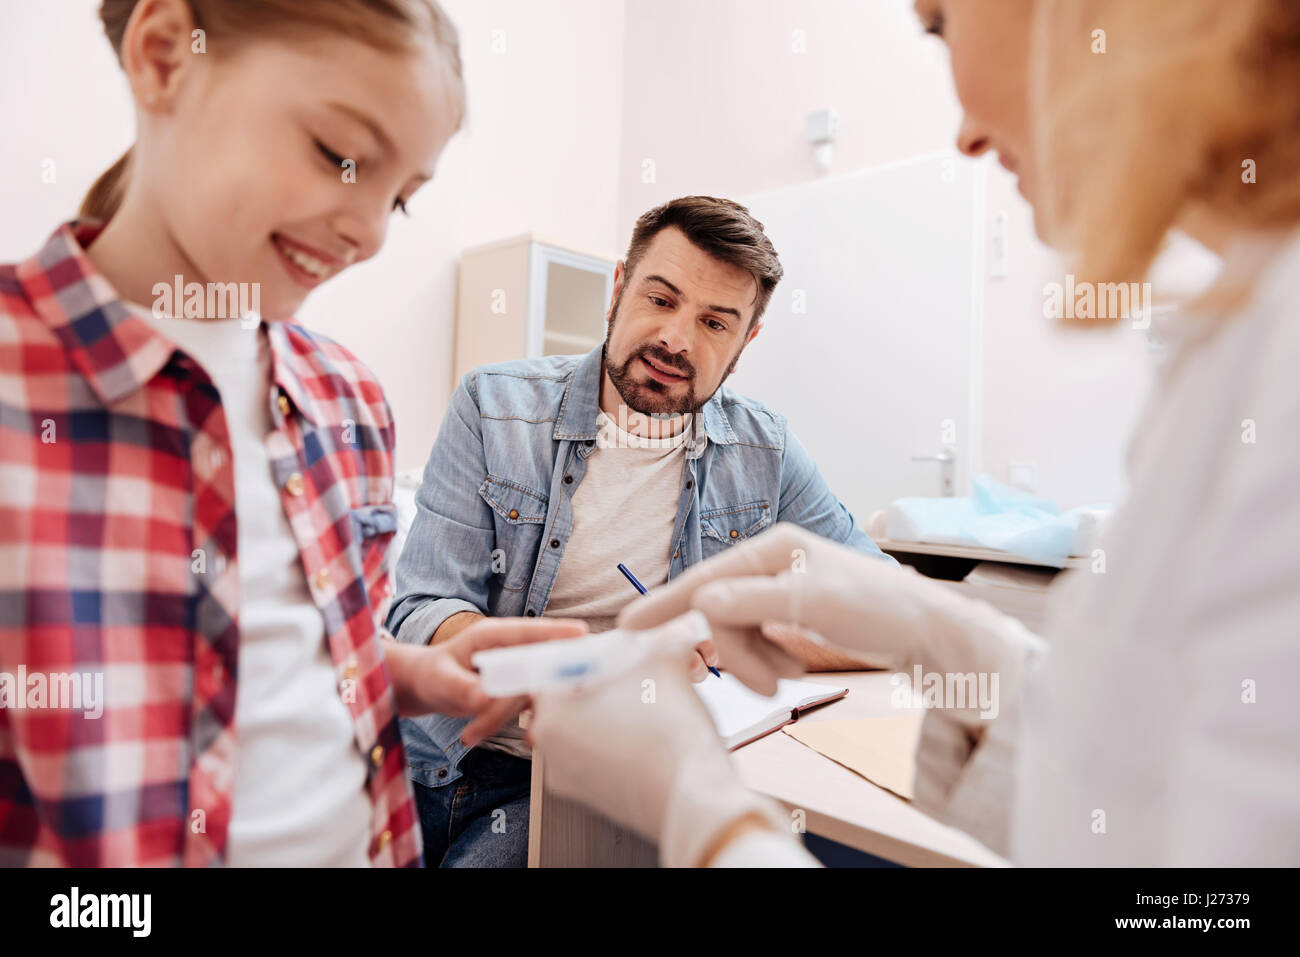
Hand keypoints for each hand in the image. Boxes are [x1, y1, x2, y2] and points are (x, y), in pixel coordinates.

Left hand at [387, 617, 586, 744]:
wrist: (429, 687)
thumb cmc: (433, 673)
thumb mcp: (438, 678)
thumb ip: (461, 687)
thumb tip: (484, 699)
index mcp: (493, 636)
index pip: (529, 632)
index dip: (557, 632)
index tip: (581, 633)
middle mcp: (511, 651)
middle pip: (538, 668)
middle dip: (531, 694)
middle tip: (526, 714)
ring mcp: (517, 673)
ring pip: (529, 696)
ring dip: (502, 718)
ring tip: (470, 734)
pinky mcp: (517, 693)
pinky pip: (521, 711)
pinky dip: (500, 725)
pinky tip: (475, 734)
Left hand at [528, 615, 786, 865]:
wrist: (696, 803)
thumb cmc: (671, 737)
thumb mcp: (667, 661)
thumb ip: (664, 633)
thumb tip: (676, 622)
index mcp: (552, 709)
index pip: (560, 662)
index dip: (598, 650)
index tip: (623, 651)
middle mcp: (550, 746)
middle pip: (576, 693)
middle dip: (612, 679)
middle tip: (646, 673)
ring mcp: (570, 776)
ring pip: (591, 723)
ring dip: (620, 708)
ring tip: (658, 702)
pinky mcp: (594, 796)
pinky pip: (602, 753)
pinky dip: (625, 739)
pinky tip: (657, 732)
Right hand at [617, 523, 1027, 703]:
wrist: (926, 630)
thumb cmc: (878, 609)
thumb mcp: (812, 604)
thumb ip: (752, 604)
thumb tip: (701, 604)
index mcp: (772, 550)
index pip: (705, 578)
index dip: (665, 603)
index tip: (626, 628)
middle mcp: (771, 563)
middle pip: (720, 612)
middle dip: (736, 653)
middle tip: (767, 686)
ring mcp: (781, 587)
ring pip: (736, 630)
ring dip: (755, 661)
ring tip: (786, 679)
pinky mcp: (791, 611)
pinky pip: (758, 638)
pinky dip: (768, 659)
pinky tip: (792, 668)